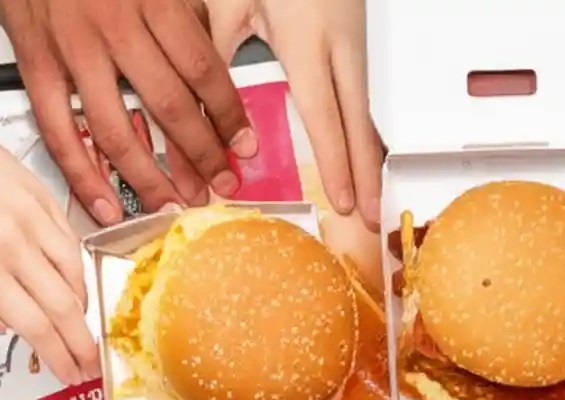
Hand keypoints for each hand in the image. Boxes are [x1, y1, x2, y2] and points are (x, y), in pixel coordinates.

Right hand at [0, 0, 255, 223]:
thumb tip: (213, 79)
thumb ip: (185, 19)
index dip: (228, 115)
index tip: (244, 146)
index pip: (202, 70)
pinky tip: (106, 205)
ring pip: (115, 130)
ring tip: (173, 204)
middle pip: (167, 107)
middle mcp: (113, 26)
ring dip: (148, 177)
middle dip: (199, 156)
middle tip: (219, 186)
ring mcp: (71, 48)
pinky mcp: (34, 63)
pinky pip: (59, 131)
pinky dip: (82, 175)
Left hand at [0, 111, 98, 384]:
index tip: (68, 372)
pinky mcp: (44, 200)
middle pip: (62, 309)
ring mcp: (33, 221)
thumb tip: (1, 325)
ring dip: (82, 309)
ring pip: (75, 277)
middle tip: (89, 363)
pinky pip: (72, 244)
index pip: (32, 327)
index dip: (57, 356)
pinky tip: (74, 284)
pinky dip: (78, 270)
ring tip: (81, 327)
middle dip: (81, 344)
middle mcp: (12, 247)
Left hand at [207, 0, 382, 228]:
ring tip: (368, 194)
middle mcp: (339, 46)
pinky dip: (363, 131)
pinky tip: (361, 154)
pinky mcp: (355, 41)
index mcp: (307, 39)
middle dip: (365, 173)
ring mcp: (353, 43)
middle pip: (360, 122)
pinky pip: (362, 97)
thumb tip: (195, 106)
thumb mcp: (229, 1)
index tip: (342, 198)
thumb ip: (215, 52)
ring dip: (367, 156)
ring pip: (365, 111)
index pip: (325, 115)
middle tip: (369, 213)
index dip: (335, 162)